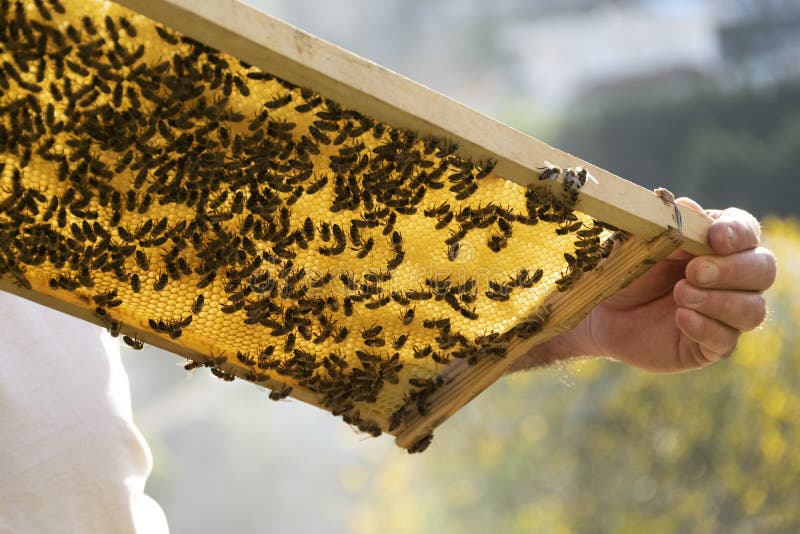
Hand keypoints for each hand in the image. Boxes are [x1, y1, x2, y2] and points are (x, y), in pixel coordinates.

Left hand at [512, 199, 776, 372]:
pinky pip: (727, 340)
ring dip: (718, 301)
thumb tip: (687, 206)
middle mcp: (731, 277)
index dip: (737, 233)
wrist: (600, 311)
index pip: (747, 232)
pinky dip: (706, 327)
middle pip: (762, 270)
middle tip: (693, 271)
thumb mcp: (639, 244)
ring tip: (680, 294)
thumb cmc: (623, 269)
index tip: (714, 238)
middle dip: (731, 270)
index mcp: (716, 243)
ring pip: (752, 309)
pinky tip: (681, 318)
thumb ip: (664, 226)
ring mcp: (725, 313)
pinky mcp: (711, 344)